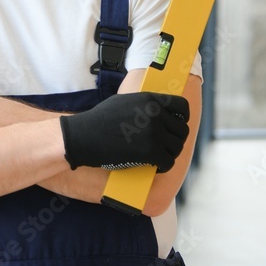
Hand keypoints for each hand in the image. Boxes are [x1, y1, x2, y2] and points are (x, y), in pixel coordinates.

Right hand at [59, 92, 189, 172]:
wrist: (83, 136)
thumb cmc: (100, 120)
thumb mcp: (124, 102)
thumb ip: (145, 105)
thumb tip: (161, 111)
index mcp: (150, 99)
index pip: (182, 106)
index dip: (182, 118)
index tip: (176, 126)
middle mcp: (155, 114)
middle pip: (182, 130)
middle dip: (174, 140)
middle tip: (164, 147)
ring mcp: (154, 133)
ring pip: (177, 148)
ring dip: (169, 154)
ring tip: (157, 157)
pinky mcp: (150, 151)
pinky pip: (168, 162)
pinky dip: (163, 166)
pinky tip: (154, 166)